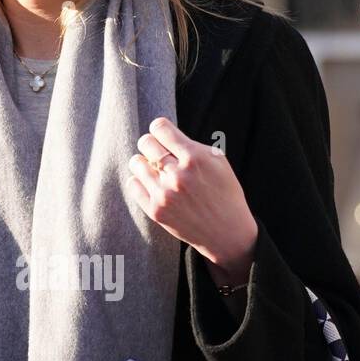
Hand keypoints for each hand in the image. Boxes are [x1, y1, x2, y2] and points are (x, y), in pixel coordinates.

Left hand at [125, 116, 257, 284]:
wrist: (227, 232)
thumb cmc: (224, 192)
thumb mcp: (218, 161)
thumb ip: (192, 145)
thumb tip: (164, 134)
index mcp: (195, 158)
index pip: (160, 128)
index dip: (159, 128)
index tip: (162, 134)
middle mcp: (178, 175)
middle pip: (145, 143)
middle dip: (151, 144)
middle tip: (157, 152)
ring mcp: (165, 194)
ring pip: (136, 163)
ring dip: (143, 162)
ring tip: (154, 169)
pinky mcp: (156, 211)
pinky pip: (132, 184)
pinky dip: (139, 181)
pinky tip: (151, 183)